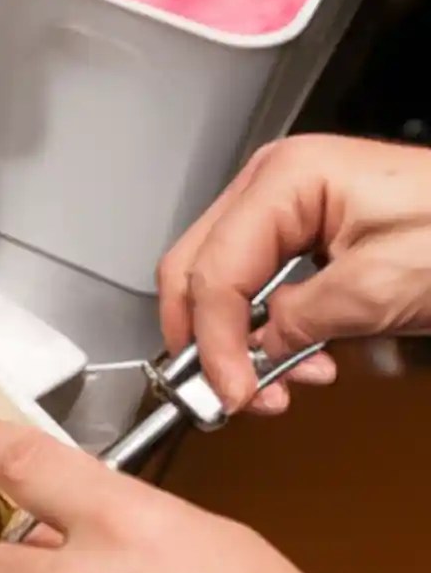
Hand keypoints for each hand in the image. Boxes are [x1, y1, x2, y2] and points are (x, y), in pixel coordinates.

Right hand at [157, 134, 430, 412]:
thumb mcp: (378, 286)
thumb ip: (295, 321)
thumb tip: (247, 355)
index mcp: (284, 179)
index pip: (213, 271)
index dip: (213, 341)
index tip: (229, 393)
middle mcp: (270, 186)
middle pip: (194, 271)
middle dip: (207, 340)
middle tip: (229, 393)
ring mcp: (281, 209)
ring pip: (215, 283)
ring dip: (234, 342)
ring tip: (274, 384)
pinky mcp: (299, 236)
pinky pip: (251, 287)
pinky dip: (260, 331)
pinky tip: (296, 358)